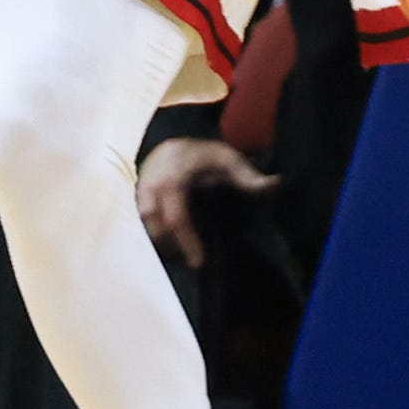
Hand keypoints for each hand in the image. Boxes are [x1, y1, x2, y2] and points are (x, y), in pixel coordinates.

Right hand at [139, 134, 277, 267]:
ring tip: (180, 257)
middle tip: (191, 261)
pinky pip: (137, 230)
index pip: (177, 218)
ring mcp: (138, 196)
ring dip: (160, 248)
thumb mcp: (227, 160)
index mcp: (173, 179)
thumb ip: (248, 176)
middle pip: (155, 229)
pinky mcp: (132, 204)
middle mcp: (150, 188)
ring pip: (143, 232)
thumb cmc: (202, 155)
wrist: (170, 146)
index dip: (187, 242)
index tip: (200, 263)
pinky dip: (151, 242)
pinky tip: (166, 251)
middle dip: (172, 249)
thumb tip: (276, 184)